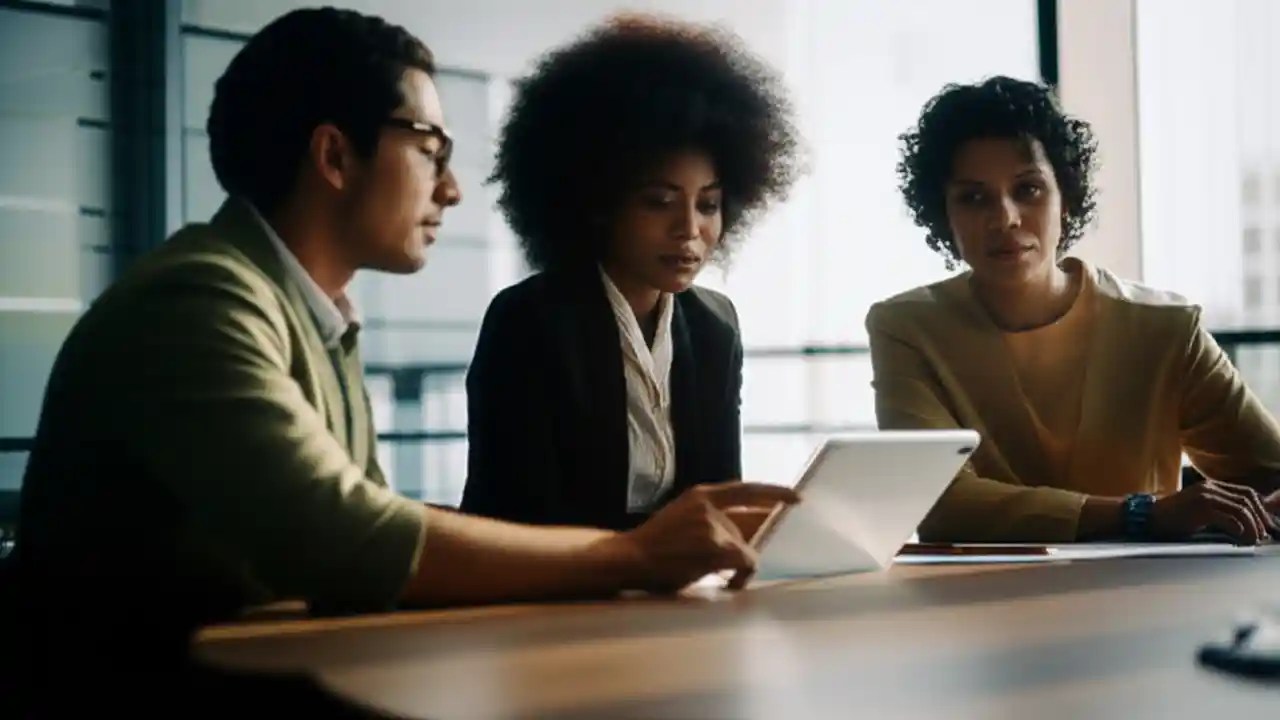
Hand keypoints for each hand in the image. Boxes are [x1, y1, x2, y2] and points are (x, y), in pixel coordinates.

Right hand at [617, 482, 798, 593]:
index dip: (774, 492)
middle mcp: (708, 505)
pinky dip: (741, 577)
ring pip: (746, 549)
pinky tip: (729, 583)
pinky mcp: (714, 546)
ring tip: (720, 578)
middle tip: (729, 567)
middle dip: (743, 550)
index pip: (746, 489)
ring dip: (737, 567)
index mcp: (700, 495)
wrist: (628, 559)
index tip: (797, 497)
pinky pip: (745, 562)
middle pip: (748, 529)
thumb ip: (710, 520)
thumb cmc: (654, 547)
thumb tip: (744, 536)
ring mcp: (712, 525)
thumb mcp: (681, 519)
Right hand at [1149, 480, 1279, 543]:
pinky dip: (1239, 529)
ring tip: (1255, 539)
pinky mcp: (1201, 509)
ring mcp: (1205, 497)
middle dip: (1260, 518)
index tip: (1266, 525)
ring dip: (1253, 525)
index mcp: (1212, 486)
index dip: (1261, 509)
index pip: (1247, 492)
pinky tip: (1241, 538)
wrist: (1148, 518)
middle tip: (1264, 534)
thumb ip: (1219, 510)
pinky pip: (1229, 518)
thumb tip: (1243, 523)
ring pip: (1241, 508)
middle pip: (1247, 499)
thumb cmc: (1173, 518)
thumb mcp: (1199, 510)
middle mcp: (1210, 488)